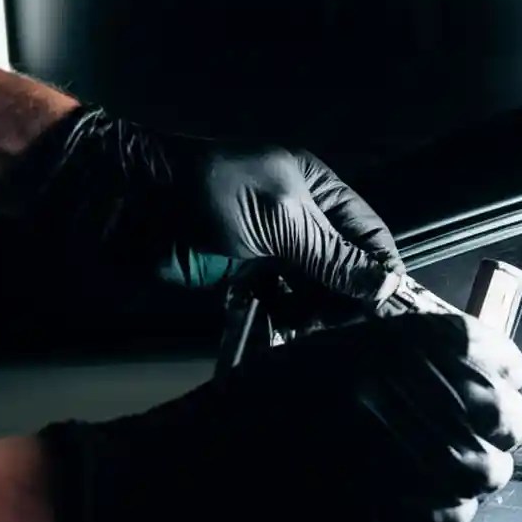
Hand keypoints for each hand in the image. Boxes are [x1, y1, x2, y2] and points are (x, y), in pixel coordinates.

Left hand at [27, 107, 401, 300]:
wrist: (130, 204)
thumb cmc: (210, 194)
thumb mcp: (282, 220)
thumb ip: (333, 256)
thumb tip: (387, 287)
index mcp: (317, 189)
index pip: (369, 233)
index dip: (382, 269)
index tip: (391, 307)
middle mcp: (301, 218)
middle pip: (345, 265)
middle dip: (350, 296)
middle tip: (349, 328)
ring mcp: (273, 248)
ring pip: (315, 289)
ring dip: (319, 313)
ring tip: (315, 332)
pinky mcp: (246, 276)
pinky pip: (282, 302)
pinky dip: (289, 318)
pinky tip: (290, 332)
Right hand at [37, 312, 521, 521]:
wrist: (174, 485)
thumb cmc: (234, 419)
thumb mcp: (312, 359)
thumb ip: (385, 355)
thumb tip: (458, 365)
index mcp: (370, 348)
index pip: (475, 343)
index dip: (505, 361)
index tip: (511, 372)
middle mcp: (388, 397)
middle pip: (495, 408)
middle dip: (510, 420)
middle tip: (507, 428)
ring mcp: (386, 459)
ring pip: (482, 466)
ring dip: (486, 470)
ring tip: (476, 470)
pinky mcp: (378, 518)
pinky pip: (451, 511)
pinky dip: (455, 508)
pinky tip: (439, 502)